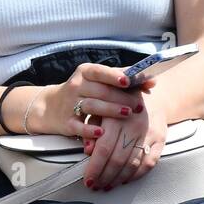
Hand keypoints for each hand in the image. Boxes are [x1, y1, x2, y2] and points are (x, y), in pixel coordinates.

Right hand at [28, 62, 156, 138]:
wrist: (51, 107)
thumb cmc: (84, 92)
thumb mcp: (98, 81)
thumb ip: (124, 79)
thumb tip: (152, 80)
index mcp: (85, 72)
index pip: (101, 72)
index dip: (114, 76)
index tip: (128, 81)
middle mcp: (77, 86)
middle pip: (101, 91)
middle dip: (121, 97)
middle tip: (138, 105)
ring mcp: (70, 104)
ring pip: (92, 106)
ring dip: (110, 110)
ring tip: (127, 114)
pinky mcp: (66, 122)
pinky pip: (79, 126)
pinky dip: (90, 130)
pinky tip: (102, 132)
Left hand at [83, 85, 169, 188]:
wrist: (152, 94)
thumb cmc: (121, 103)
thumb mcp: (103, 108)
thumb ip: (92, 127)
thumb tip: (87, 150)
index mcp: (116, 117)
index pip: (104, 148)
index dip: (94, 167)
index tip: (88, 180)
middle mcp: (134, 126)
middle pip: (117, 160)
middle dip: (104, 177)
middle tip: (96, 186)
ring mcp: (149, 133)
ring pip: (132, 164)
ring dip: (118, 179)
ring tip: (107, 185)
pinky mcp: (160, 140)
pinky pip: (148, 163)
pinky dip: (135, 175)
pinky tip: (124, 179)